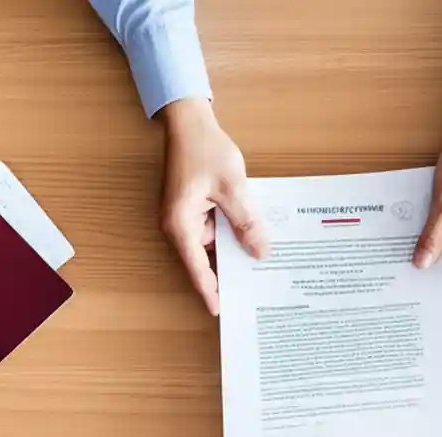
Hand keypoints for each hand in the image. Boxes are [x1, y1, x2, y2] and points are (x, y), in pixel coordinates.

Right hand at [159, 99, 268, 315]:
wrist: (189, 120)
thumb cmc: (205, 149)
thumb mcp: (232, 187)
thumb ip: (246, 222)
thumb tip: (261, 253)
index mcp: (181, 225)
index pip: (198, 268)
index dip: (211, 291)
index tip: (223, 312)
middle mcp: (179, 226)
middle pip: (206, 260)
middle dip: (229, 273)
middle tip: (256, 291)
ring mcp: (186, 218)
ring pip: (213, 244)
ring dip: (234, 251)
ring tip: (262, 268)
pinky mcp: (194, 208)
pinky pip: (215, 229)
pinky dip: (231, 233)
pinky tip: (253, 238)